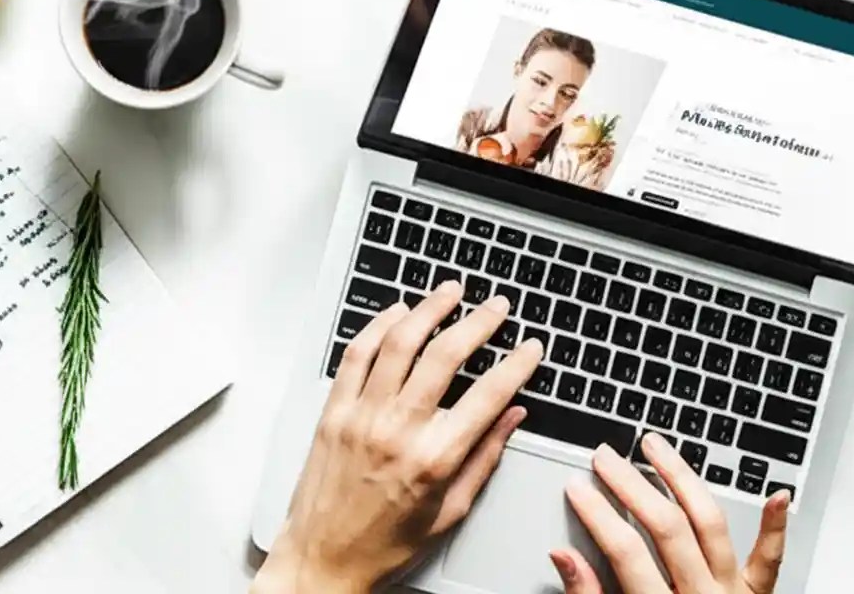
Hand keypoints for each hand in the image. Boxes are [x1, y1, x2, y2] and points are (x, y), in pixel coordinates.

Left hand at [251, 281, 543, 593]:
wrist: (322, 560)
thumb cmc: (384, 544)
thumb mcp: (451, 511)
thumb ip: (485, 457)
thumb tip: (513, 416)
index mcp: (434, 459)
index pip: (488, 395)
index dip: (517, 364)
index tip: (530, 348)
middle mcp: (398, 430)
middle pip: (446, 356)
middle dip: (479, 322)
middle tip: (498, 307)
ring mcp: (361, 416)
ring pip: (398, 343)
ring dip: (428, 309)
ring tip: (450, 292)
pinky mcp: (333, 411)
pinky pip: (356, 355)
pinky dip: (377, 325)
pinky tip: (397, 312)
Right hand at [551, 433, 789, 593]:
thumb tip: (563, 557)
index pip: (625, 552)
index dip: (598, 515)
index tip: (577, 489)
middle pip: (666, 528)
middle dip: (631, 485)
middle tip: (605, 457)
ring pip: (710, 524)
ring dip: (682, 479)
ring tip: (656, 447)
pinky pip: (771, 561)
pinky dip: (775, 527)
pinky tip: (778, 495)